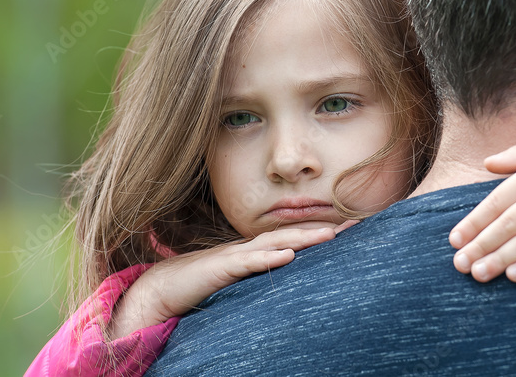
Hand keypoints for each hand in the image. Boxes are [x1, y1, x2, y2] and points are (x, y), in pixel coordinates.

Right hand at [108, 227, 334, 338]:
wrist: (159, 290)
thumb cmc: (197, 286)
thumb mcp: (235, 282)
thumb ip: (257, 277)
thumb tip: (284, 275)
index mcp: (252, 252)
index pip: (292, 238)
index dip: (319, 233)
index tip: (350, 229)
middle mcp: (247, 248)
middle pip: (290, 234)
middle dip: (322, 229)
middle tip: (355, 226)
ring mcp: (233, 256)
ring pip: (274, 242)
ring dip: (303, 238)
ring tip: (330, 235)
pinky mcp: (220, 268)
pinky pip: (247, 262)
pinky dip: (268, 258)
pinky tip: (287, 256)